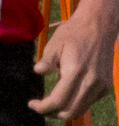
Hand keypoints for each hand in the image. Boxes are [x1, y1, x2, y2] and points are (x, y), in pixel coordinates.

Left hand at [29, 3, 117, 118]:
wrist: (99, 26)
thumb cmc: (74, 33)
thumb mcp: (55, 43)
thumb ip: (46, 60)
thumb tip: (38, 72)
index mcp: (75, 72)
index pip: (59, 101)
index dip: (43, 107)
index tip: (32, 104)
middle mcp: (91, 83)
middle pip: (71, 111)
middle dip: (53, 113)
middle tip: (41, 106)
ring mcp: (101, 86)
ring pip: (82, 109)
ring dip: (65, 111)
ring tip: (51, 103)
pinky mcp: (106, 86)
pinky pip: (90, 102)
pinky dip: (77, 103)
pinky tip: (67, 94)